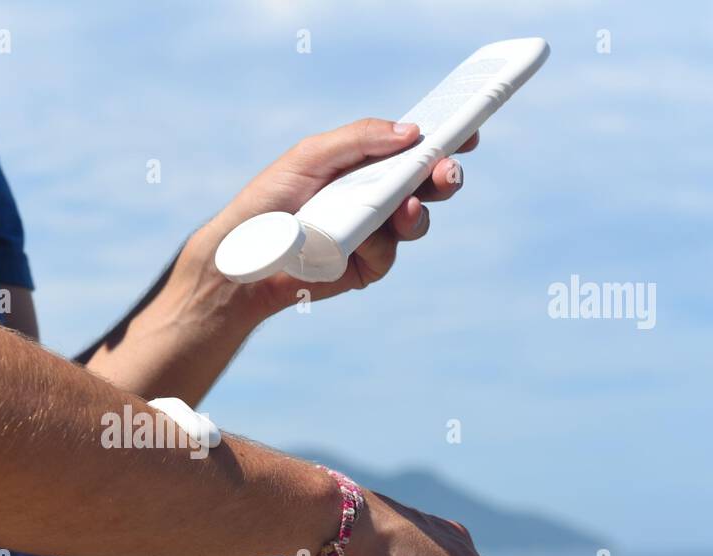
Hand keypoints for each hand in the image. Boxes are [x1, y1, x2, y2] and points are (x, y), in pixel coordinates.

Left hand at [188, 118, 477, 321]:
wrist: (245, 258)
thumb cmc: (269, 200)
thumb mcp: (310, 157)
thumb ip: (359, 139)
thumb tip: (411, 131)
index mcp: (365, 164)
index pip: (410, 150)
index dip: (442, 141)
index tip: (468, 131)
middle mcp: (374, 197)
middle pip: (424, 185)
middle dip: (443, 176)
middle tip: (448, 173)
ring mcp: (373, 233)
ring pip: (414, 222)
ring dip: (416, 214)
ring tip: (407, 209)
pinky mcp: (364, 266)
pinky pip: (387, 256)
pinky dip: (376, 247)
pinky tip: (357, 244)